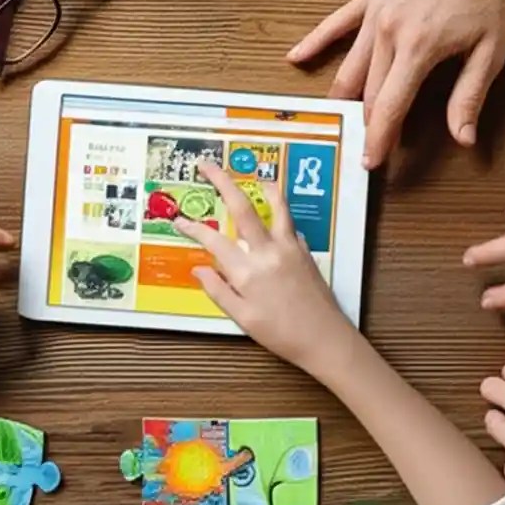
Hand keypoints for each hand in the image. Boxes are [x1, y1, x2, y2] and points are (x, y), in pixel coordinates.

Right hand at [173, 162, 356, 372]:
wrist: (325, 339)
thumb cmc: (281, 334)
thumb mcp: (242, 318)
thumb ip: (218, 290)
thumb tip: (199, 270)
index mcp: (247, 271)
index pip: (212, 240)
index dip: (192, 228)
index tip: (179, 221)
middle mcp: (268, 252)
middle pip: (241, 207)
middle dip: (222, 181)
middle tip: (207, 165)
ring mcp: (289, 248)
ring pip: (276, 206)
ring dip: (264, 188)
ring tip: (256, 177)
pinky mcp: (304, 251)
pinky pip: (289, 224)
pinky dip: (280, 213)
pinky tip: (274, 216)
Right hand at [287, 0, 504, 167]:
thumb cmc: (486, 0)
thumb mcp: (489, 54)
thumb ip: (469, 97)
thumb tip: (462, 137)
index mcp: (418, 48)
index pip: (390, 105)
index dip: (378, 138)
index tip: (370, 161)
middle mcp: (389, 32)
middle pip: (368, 91)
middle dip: (365, 124)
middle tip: (363, 148)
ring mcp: (375, 13)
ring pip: (350, 65)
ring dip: (343, 96)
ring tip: (338, 119)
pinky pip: (336, 22)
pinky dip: (315, 41)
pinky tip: (295, 57)